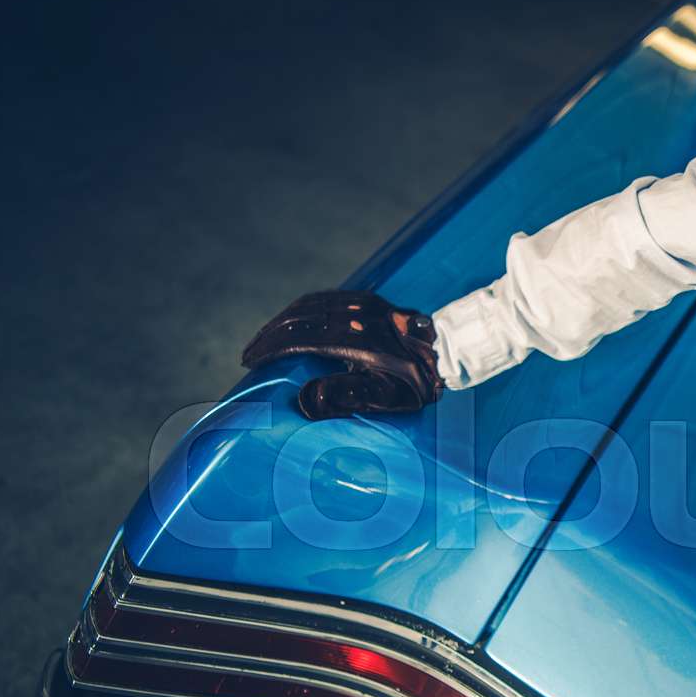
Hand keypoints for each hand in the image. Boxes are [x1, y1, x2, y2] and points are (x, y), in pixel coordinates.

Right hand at [241, 290, 443, 419]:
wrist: (445, 352)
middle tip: (249, 353)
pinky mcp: (366, 298)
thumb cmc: (414, 383)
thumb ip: (344, 397)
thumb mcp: (384, 397)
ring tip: (264, 340)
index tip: (249, 362)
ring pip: (306, 306)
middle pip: (296, 319)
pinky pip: (323, 299)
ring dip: (280, 322)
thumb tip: (304, 398)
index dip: (269, 350)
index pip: (297, 339)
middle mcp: (353, 316)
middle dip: (268, 336)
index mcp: (353, 340)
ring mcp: (360, 303)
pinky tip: (290, 322)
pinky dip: (299, 310)